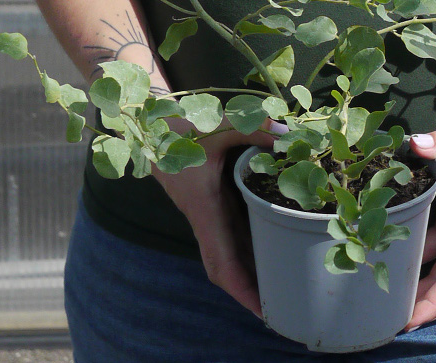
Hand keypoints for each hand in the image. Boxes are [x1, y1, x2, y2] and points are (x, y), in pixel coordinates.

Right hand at [152, 120, 277, 317]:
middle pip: (224, 267)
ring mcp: (207, 212)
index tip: (262, 311)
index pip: (221, 262)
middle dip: (248, 290)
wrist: (149, 125)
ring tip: (280, 285)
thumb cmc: (177, 128)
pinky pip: (228, 233)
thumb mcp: (216, 125)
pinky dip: (245, 247)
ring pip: (226, 252)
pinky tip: (268, 247)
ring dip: (248, 271)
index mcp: (205, 209)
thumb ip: (251, 128)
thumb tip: (286, 134)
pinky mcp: (210, 202)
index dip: (242, 289)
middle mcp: (205, 218)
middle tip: (280, 307)